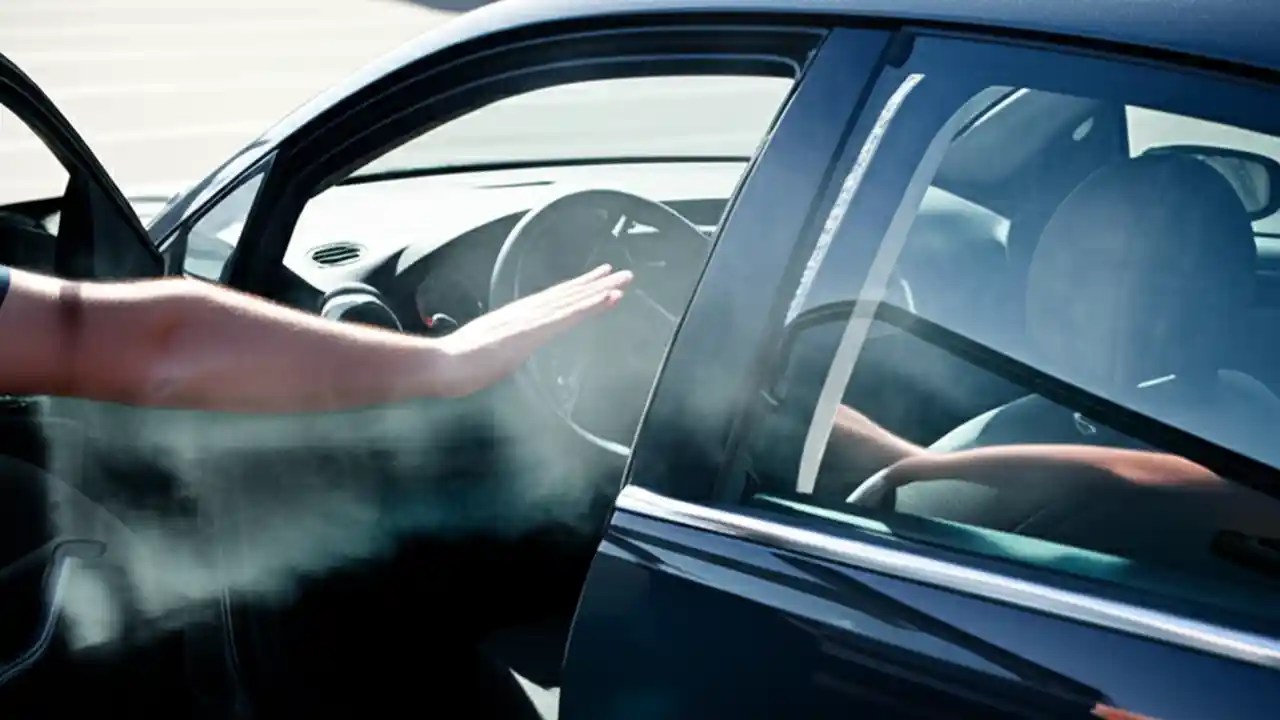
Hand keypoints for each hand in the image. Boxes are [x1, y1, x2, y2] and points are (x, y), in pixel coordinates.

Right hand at [431, 264, 633, 396]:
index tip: (596, 280)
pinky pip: (569, 315)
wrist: (441, 365)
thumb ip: (499, 352)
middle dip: (595, 284)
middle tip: (622, 273)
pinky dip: (591, 305)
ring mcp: (530, 319)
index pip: (552, 301)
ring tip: (623, 280)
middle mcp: (525, 312)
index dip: (576, 289)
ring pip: (572, 300)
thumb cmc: (455, 366)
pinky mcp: (533, 329)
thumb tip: (501, 357)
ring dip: (601, 289)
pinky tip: (609, 298)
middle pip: (567, 294)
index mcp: (515, 319)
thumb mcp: (484, 355)